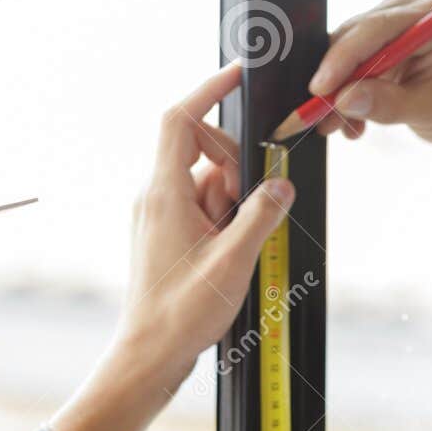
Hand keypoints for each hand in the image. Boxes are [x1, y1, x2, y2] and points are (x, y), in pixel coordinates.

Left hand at [120, 63, 293, 385]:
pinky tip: (226, 255)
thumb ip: (260, 215)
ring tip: (232, 248)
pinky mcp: (164, 234)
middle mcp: (155, 197)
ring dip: (230, 204)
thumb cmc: (181, 313)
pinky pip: (200, 208)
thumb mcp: (233, 261)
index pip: (181, 120)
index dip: (208, 91)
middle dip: (234, 170)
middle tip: (247, 212)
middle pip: (202, 151)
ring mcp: (158, 215)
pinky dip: (221, 221)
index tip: (235, 77)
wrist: (150, 353)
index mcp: (164, 193)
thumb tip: (280, 184)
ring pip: (205, 183)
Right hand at [309, 0, 431, 176]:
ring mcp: (393, 23)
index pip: (375, 29)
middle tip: (320, 118)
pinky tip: (352, 123)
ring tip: (338, 128)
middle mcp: (408, 8)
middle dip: (336, 82)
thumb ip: (388, 104)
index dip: (343, 59)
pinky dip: (347, 95)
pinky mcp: (381, 42)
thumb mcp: (429, 109)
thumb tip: (345, 99)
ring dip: (339, 94)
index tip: (320, 89)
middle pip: (354, 38)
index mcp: (431, 15)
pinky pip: (351, 65)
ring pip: (347, 54)